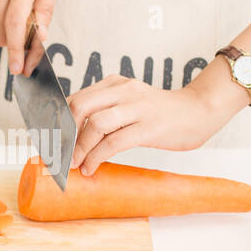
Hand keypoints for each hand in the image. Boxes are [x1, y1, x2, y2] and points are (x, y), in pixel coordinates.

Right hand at [0, 0, 55, 75]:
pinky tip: (6, 4)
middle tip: (23, 60)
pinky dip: (0, 20)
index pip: (16, 23)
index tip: (18, 67)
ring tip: (18, 17)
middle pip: (4, 31)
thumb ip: (45, 10)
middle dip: (14, 50)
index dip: (17, 48)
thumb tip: (41, 36)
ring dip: (8, 33)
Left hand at [68, 71, 246, 173]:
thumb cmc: (161, 113)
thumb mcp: (130, 103)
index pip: (76, 97)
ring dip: (79, 148)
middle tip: (59, 154)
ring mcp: (138, 107)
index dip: (58, 121)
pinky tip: (91, 168)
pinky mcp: (149, 127)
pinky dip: (97, 157)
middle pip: (80, 106)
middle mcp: (124, 90)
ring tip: (75, 164)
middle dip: (64, 134)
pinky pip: (114, 142)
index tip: (51, 141)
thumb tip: (73, 134)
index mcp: (115, 83)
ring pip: (96, 124)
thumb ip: (106, 110)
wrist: (199, 112)